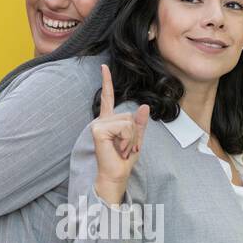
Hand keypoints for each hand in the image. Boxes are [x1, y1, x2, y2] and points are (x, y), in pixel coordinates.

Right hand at [91, 64, 148, 204]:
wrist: (116, 175)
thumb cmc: (124, 160)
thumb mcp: (137, 139)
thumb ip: (140, 124)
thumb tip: (144, 106)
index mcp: (110, 121)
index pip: (107, 98)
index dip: (106, 82)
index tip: (103, 67)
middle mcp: (102, 120)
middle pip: (129, 114)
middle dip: (134, 133)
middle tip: (126, 147)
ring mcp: (98, 124)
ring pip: (128, 121)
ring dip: (131, 138)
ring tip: (122, 149)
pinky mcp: (98, 130)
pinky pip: (123, 127)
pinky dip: (127, 140)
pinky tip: (118, 149)